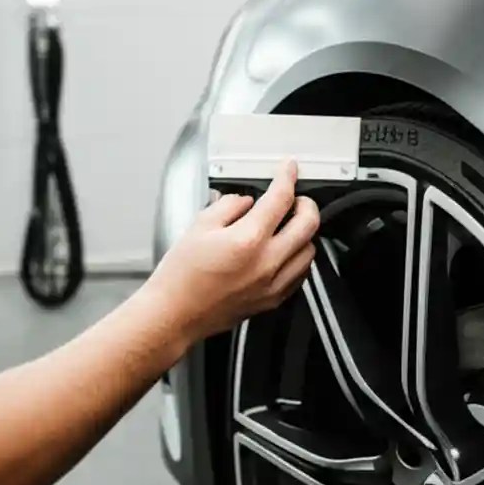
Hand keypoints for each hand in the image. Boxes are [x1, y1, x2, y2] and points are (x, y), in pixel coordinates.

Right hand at [146, 159, 318, 344]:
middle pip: (308, 223)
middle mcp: (266, 262)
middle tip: (296, 198)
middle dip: (306, 203)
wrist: (174, 315)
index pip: (280, 198)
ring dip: (304, 233)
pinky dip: (298, 258)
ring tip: (289, 226)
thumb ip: (229, 206)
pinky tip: (285, 252)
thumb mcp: (199, 226)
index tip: (289, 169)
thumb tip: (247, 201)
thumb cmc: (180, 276)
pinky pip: (301, 274)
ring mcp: (272, 283)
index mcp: (247, 240)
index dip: (287, 177)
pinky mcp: (272, 300)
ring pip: (309, 250)